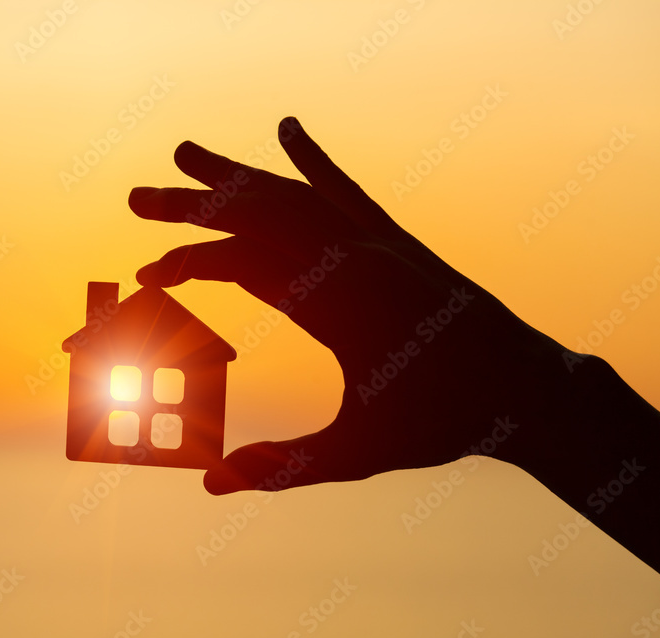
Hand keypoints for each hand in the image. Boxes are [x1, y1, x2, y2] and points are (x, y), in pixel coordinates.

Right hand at [129, 117, 571, 494]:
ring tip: (186, 152)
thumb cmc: (447, 421)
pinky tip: (289, 129)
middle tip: (133, 197)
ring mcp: (373, 240)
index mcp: (337, 298)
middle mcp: (353, 254)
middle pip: (254, 213)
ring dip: (235, 175)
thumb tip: (212, 487)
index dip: (185, 265)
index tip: (144, 277)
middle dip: (190, 204)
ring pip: (289, 193)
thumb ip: (285, 466)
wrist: (526, 387)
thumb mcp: (362, 451)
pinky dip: (313, 159)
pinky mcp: (392, 239)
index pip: (241, 263)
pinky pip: (343, 188)